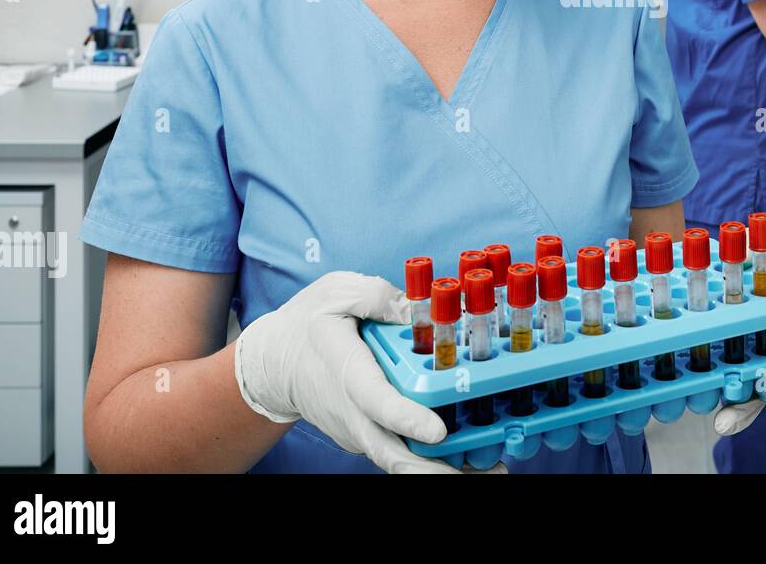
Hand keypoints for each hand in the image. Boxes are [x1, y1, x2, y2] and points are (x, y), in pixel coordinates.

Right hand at [235, 271, 505, 473]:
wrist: (272, 363)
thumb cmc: (307, 325)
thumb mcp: (336, 293)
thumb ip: (377, 296)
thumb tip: (418, 308)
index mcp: (346, 370)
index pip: (375, 401)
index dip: (406, 418)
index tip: (439, 430)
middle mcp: (353, 411)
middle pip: (392, 451)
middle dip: (435, 469)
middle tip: (486, 472)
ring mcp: (360, 429)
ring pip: (399, 458)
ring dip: (442, 470)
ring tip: (492, 471)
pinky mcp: (369, 435)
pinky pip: (400, 451)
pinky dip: (432, 461)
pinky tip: (471, 460)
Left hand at [715, 246, 765, 435]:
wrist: (731, 288)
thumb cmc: (748, 273)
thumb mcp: (752, 256)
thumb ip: (753, 249)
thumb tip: (743, 238)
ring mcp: (764, 370)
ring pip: (764, 397)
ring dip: (746, 411)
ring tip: (726, 422)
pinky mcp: (740, 384)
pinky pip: (738, 403)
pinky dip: (728, 413)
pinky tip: (716, 421)